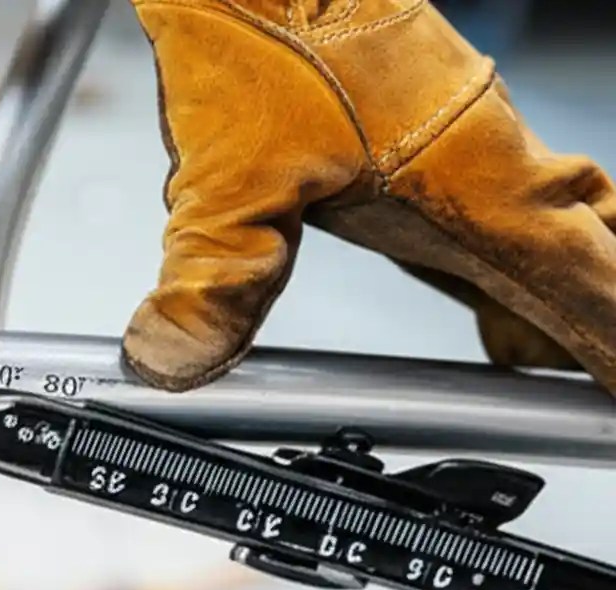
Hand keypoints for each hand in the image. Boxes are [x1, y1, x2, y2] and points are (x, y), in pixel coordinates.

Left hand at [122, 0, 614, 391]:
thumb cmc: (265, 24)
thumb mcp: (232, 174)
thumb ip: (216, 276)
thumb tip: (177, 358)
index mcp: (476, 182)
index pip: (588, 285)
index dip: (612, 345)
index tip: (614, 392)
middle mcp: (491, 157)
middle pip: (586, 253)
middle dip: (592, 324)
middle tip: (587, 380)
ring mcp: (466, 133)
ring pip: (544, 220)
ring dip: (548, 284)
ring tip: (528, 354)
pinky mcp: (427, 118)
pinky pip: (494, 193)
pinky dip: (497, 247)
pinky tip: (461, 267)